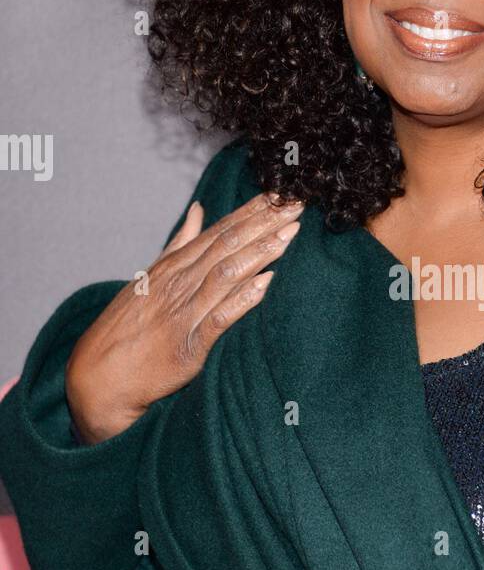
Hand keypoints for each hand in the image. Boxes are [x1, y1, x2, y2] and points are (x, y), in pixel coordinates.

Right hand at [65, 191, 303, 443]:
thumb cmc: (129, 325)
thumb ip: (180, 243)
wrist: (100, 375)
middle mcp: (180, 282)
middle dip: (265, 224)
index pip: (220, 231)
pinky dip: (243, 299)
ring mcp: (184, 312)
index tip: (281, 194)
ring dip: (260, 253)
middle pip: (228, 245)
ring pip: (227, 274)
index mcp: (174, 265)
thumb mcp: (151, 276)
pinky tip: (266, 283)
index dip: (252, 212)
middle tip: (298, 204)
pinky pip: (220, 317)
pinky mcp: (189, 345)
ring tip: (289, 235)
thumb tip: (198, 209)